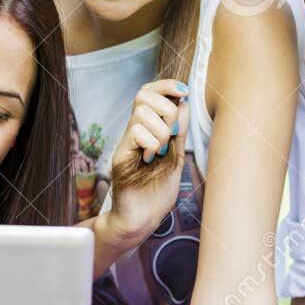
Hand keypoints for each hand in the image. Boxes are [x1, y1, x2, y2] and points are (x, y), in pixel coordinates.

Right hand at [100, 79, 190, 244]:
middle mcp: (133, 132)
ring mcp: (125, 143)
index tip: (182, 92)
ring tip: (159, 154)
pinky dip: (151, 146)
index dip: (165, 85)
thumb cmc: (156, 192)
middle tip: (170, 136)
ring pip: (143, 113)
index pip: (149, 92)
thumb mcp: (176, 156)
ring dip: (161, 133)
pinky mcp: (120, 155)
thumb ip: (179, 131)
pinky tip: (149, 161)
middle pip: (144, 94)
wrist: (143, 219)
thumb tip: (185, 103)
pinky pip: (137, 132)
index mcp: (147, 129)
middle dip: (167, 110)